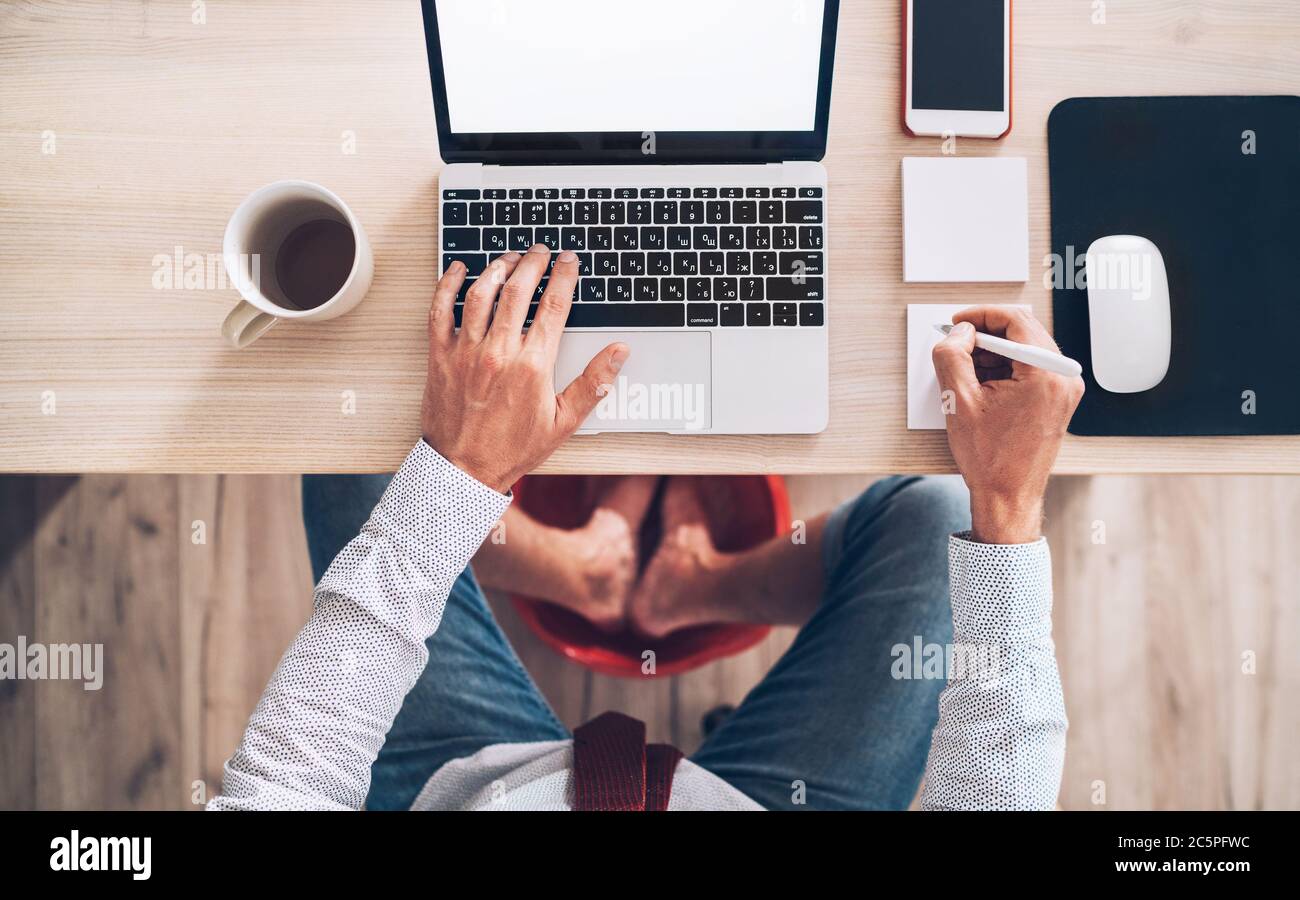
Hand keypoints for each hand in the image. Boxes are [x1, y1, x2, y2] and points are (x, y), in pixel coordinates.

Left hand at [422, 245, 628, 492]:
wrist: (463, 471)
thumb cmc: (513, 449)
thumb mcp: (564, 422)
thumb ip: (593, 383)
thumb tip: (619, 352)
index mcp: (533, 365)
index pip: (554, 305)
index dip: (564, 275)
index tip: (569, 260)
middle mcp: (499, 352)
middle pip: (519, 289)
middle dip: (533, 261)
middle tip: (540, 251)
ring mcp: (466, 351)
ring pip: (481, 292)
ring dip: (497, 267)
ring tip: (509, 258)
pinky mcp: (440, 355)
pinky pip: (440, 309)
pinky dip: (447, 284)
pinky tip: (457, 269)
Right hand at [931, 307, 1083, 543]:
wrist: (1008, 496)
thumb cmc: (989, 458)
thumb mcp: (958, 400)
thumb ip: (952, 355)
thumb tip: (959, 333)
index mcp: (1045, 373)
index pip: (1015, 320)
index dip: (981, 315)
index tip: (958, 322)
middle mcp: (1064, 377)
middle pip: (1024, 331)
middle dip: (986, 334)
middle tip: (957, 345)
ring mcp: (1065, 389)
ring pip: (1027, 348)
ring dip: (994, 352)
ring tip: (967, 373)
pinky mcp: (1059, 399)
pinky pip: (1032, 368)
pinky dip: (1006, 367)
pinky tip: (983, 385)